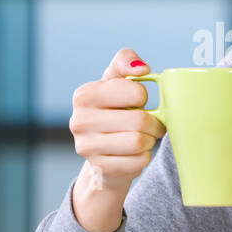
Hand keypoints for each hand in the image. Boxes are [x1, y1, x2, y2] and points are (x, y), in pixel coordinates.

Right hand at [69, 48, 166, 191]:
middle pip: (139, 120)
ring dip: (149, 140)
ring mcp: (86, 148)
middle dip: (153, 123)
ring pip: (139, 142)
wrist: (104, 151)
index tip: (138, 101)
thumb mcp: (116, 81)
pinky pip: (138, 162)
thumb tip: (141, 68)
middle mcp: (79, 121)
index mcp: (84, 95)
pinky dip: (144, 157)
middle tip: (150, 124)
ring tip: (143, 137)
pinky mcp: (100, 169)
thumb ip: (126, 61)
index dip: (143, 97)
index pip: (135, 91)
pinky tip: (134, 154)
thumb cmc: (114, 109)